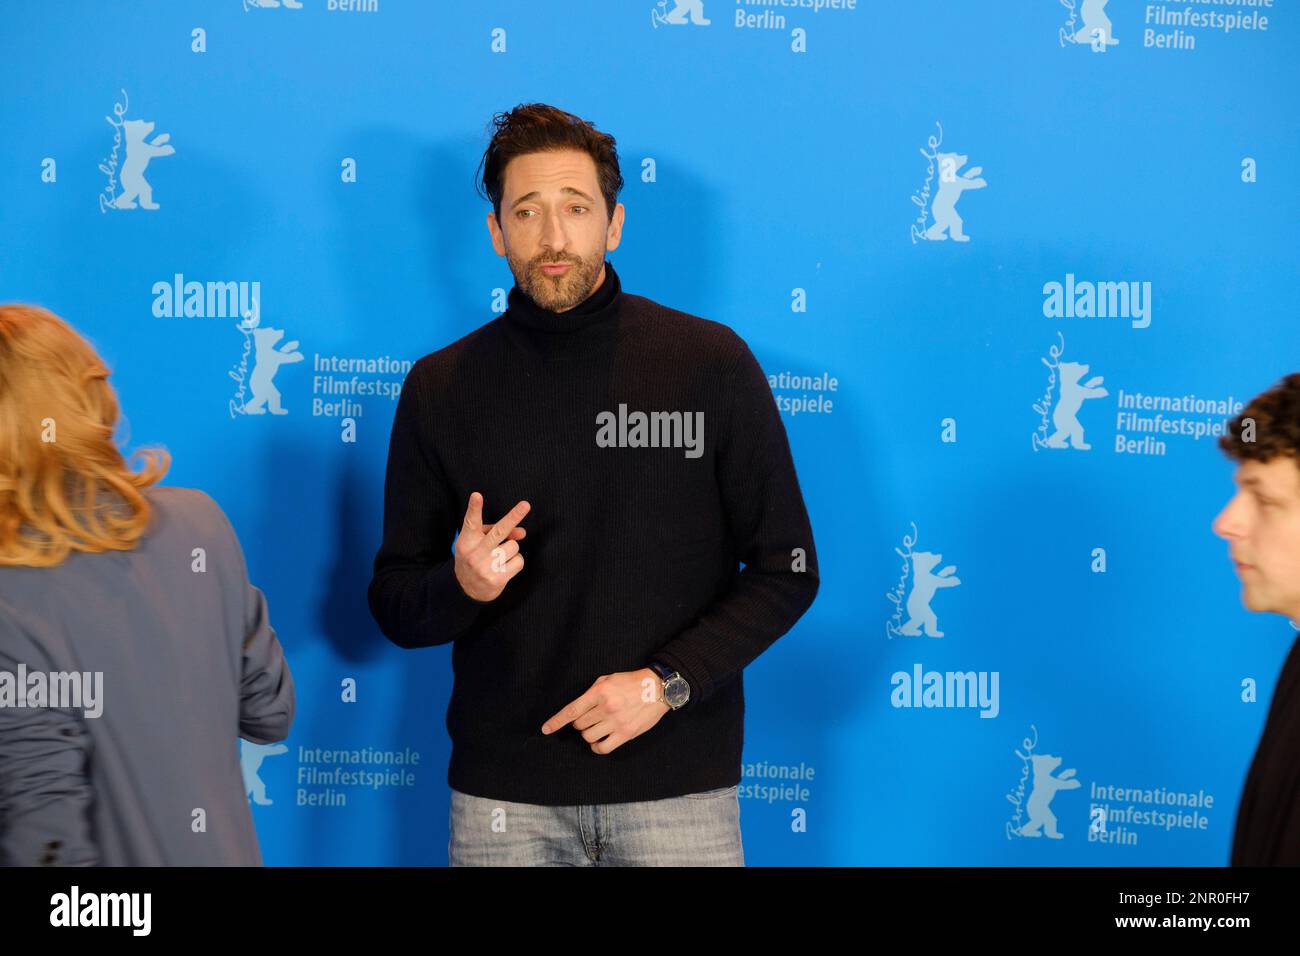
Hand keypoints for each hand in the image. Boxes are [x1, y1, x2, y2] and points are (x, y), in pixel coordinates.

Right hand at [453, 492, 528, 601]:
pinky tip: (504, 567)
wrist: (467, 589)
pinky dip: (515, 562)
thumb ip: (497, 532)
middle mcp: (475, 553)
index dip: (474, 508)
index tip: (477, 495)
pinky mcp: (497, 578)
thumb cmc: (475, 557)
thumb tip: (522, 532)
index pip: (471, 522)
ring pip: (514, 545)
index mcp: (467, 541)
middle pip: (499, 531)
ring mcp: (486, 567)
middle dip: (513, 517)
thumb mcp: (478, 542)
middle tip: (526, 505)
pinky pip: (519, 561)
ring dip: (511, 549)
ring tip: (499, 557)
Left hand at [540, 669, 670, 753]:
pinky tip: (600, 741)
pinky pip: (602, 748)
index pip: (572, 710)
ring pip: (588, 737)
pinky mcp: (626, 733)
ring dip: (589, 733)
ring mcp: (616, 722)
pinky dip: (597, 747)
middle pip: (579, 725)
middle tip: (591, 717)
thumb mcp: (608, 679)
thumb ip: (592, 692)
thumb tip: (578, 709)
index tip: (545, 729)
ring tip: (598, 727)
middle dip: (581, 723)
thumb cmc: (631, 682)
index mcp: (599, 692)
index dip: (556, 722)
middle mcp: (606, 707)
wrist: (658, 688)